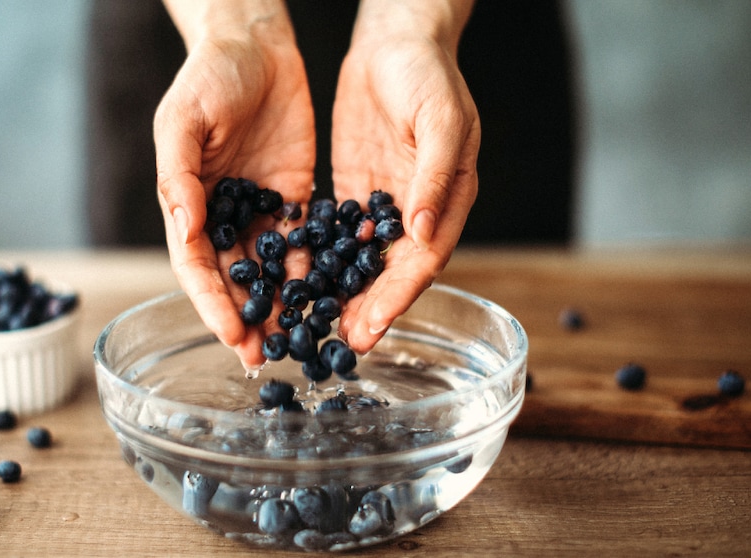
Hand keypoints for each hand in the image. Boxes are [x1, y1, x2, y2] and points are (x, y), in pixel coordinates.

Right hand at [154, 1, 314, 366]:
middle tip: (265, 357)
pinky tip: (324, 297)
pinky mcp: (293, 197)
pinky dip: (311, 271)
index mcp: (187, 202)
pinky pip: (303, 242)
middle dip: (246, 318)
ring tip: (296, 339)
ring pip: (269, 270)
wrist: (255, 42)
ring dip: (279, 306)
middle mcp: (222, 215)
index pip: (196, 265)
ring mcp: (259, 209)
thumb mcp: (183, 120)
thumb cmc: (209, 75)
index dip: (212, 303)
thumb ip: (178, 176)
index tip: (233, 334)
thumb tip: (185, 232)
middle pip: (232, 279)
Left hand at [331, 0, 480, 352]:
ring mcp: (385, 205)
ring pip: (364, 263)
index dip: (397, 297)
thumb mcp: (440, 119)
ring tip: (317, 326)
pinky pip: (339, 236)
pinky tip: (302, 285)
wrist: (394, 40)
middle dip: (368, 309)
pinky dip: (325, 263)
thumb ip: (435, 176)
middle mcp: (418, 211)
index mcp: (448, 199)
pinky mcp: (356, 193)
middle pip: (393, 273)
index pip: (422, 261)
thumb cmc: (428, 74)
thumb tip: (423, 232)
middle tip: (339, 343)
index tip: (371, 327)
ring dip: (345, 296)